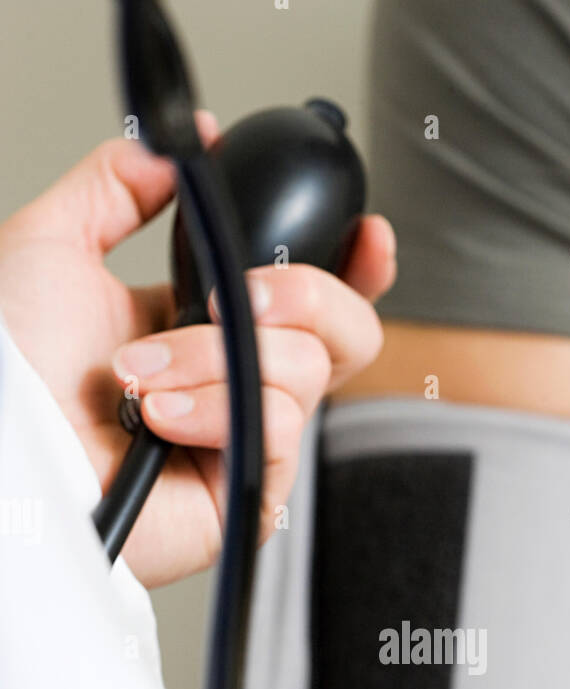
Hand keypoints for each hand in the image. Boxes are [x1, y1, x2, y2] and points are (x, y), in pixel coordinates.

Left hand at [0, 117, 394, 587]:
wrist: (12, 454)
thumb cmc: (16, 377)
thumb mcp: (51, 244)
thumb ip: (119, 181)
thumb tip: (183, 145)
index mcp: (207, 326)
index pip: (315, 298)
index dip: (355, 264)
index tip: (362, 233)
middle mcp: (238, 382)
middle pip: (349, 333)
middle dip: (306, 292)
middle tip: (238, 294)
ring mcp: (250, 439)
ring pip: (310, 370)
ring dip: (213, 356)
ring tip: (143, 373)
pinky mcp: (250, 491)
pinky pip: (280, 427)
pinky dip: (212, 408)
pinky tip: (159, 418)